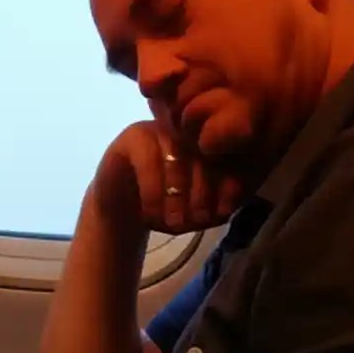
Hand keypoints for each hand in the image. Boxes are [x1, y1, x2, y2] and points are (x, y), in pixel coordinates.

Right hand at [92, 121, 244, 234]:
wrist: (123, 209)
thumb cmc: (166, 207)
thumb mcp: (196, 212)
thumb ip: (215, 209)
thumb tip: (230, 205)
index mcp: (210, 143)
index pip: (228, 159)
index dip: (227, 186)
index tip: (222, 213)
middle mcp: (188, 130)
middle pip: (204, 156)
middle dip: (202, 194)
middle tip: (197, 221)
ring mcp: (160, 128)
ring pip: (177, 158)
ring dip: (177, 195)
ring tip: (175, 224)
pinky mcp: (133, 136)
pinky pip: (148, 162)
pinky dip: (153, 193)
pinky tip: (152, 216)